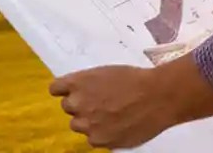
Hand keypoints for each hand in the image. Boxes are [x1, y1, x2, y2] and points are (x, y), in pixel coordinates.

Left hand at [48, 54, 212, 149]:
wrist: (158, 97)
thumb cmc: (136, 79)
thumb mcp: (107, 72)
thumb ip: (88, 84)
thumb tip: (80, 92)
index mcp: (78, 82)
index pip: (55, 88)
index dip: (65, 90)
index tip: (74, 92)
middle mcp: (77, 103)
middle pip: (67, 107)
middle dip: (81, 105)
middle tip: (100, 103)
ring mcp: (87, 124)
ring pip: (78, 125)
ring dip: (89, 121)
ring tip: (110, 117)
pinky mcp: (99, 140)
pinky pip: (93, 139)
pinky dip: (102, 134)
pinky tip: (118, 126)